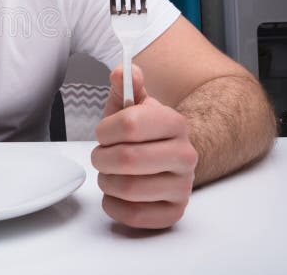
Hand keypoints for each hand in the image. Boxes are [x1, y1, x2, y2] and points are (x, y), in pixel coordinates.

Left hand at [91, 64, 197, 228]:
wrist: (165, 156)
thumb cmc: (141, 131)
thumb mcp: (130, 104)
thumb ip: (124, 84)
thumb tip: (121, 71)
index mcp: (174, 123)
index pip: (129, 124)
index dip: (105, 130)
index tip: (103, 133)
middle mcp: (185, 155)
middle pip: (126, 159)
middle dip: (101, 158)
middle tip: (101, 156)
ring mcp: (183, 186)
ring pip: (129, 189)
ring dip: (107, 182)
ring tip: (109, 174)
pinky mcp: (175, 212)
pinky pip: (135, 216)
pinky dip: (115, 206)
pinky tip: (117, 194)